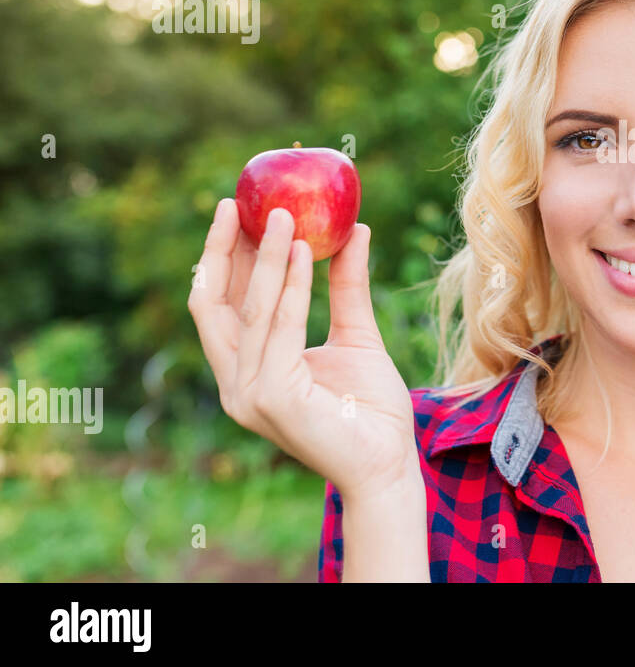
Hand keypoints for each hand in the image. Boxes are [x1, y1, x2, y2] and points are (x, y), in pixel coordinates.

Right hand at [187, 199, 417, 499]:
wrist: (389, 464)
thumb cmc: (371, 409)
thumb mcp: (356, 334)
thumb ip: (347, 286)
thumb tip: (353, 230)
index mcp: (247, 371)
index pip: (219, 305)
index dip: (223, 257)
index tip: (237, 210)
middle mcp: (237, 384)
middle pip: (213, 303)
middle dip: (224, 248)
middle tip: (240, 201)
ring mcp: (249, 394)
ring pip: (250, 309)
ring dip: (268, 257)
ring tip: (285, 213)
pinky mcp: (272, 398)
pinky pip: (281, 328)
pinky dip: (292, 287)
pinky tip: (306, 251)